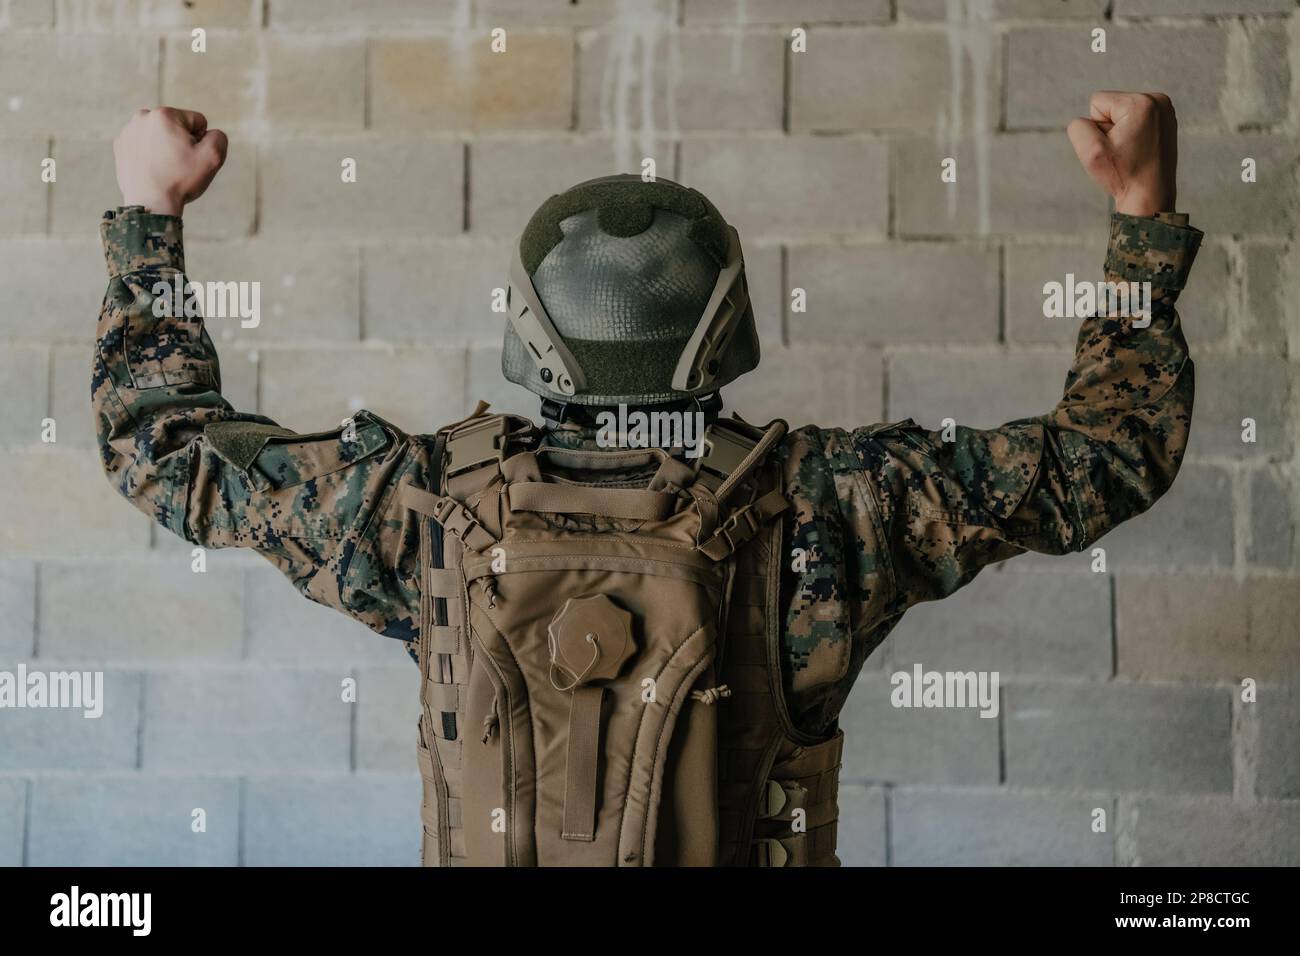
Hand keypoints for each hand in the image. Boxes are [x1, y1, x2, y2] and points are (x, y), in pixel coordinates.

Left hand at [113, 107, 227, 216]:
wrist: (150, 203)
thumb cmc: (181, 180)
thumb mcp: (213, 157)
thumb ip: (219, 137)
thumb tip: (210, 133)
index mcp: (165, 114)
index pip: (197, 121)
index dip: (201, 142)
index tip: (191, 158)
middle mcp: (143, 117)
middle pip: (177, 126)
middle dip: (181, 142)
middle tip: (178, 165)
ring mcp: (128, 131)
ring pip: (159, 135)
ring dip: (166, 147)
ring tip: (165, 168)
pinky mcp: (120, 145)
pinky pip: (144, 145)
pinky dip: (150, 155)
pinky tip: (152, 169)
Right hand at [1067, 91, 1176, 217]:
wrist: (1150, 196)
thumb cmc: (1122, 175)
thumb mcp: (1090, 151)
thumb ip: (1078, 126)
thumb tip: (1088, 120)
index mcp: (1141, 103)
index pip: (1097, 102)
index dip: (1097, 128)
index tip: (1114, 147)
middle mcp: (1158, 100)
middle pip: (1111, 104)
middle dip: (1110, 128)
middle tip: (1123, 151)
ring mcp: (1165, 109)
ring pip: (1122, 112)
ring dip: (1120, 131)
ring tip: (1131, 151)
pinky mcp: (1166, 119)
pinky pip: (1135, 118)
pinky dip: (1132, 132)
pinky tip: (1139, 149)